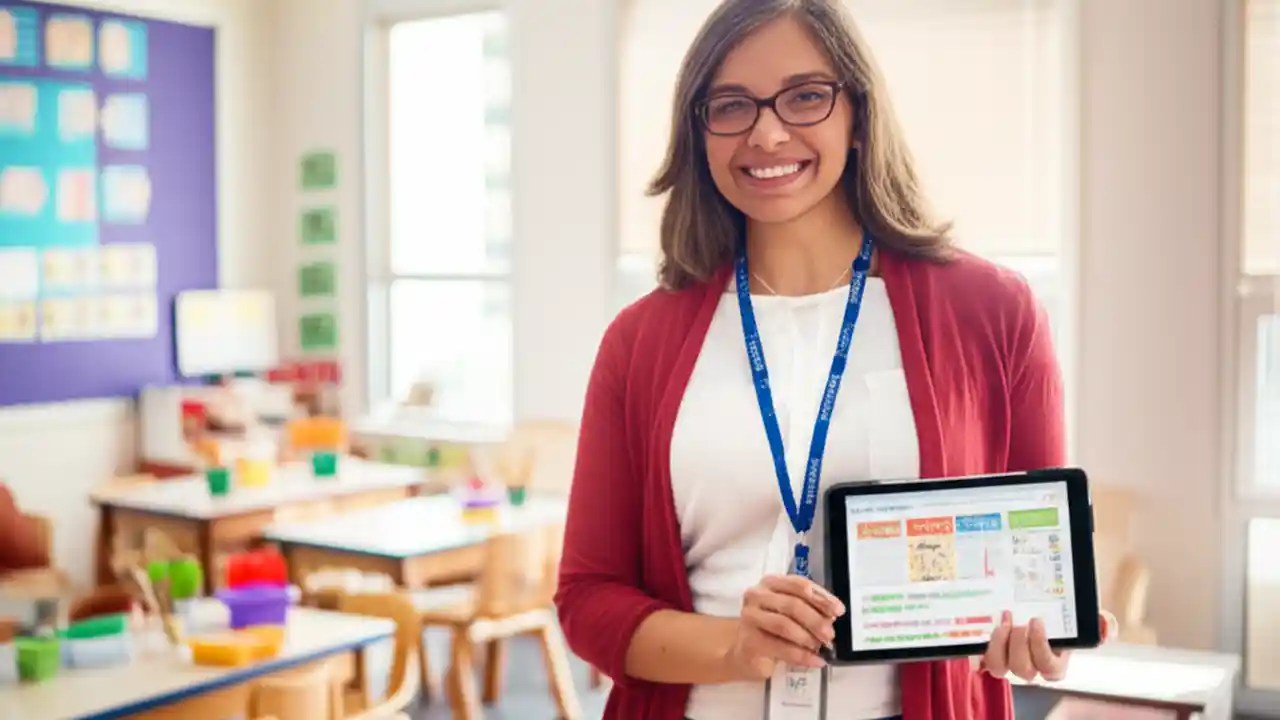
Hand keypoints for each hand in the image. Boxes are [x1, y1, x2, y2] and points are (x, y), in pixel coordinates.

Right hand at [725, 575, 845, 680]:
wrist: (746, 651)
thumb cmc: (773, 628)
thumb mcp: (793, 613)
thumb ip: (810, 608)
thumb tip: (832, 615)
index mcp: (771, 583)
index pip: (798, 584)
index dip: (820, 597)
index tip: (838, 611)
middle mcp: (757, 595)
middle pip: (792, 604)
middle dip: (815, 620)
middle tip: (830, 634)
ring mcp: (750, 617)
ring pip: (784, 625)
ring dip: (807, 637)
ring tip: (821, 646)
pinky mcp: (749, 640)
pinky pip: (780, 647)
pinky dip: (801, 655)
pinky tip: (816, 660)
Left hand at [981, 610, 1116, 681]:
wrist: (1031, 613)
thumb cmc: (1061, 622)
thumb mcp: (1082, 620)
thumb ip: (1102, 624)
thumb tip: (1107, 625)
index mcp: (1055, 665)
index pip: (1048, 667)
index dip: (1040, 646)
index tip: (1036, 621)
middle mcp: (1031, 668)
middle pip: (1022, 669)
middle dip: (1018, 644)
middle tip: (1018, 620)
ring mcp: (1009, 663)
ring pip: (999, 667)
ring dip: (999, 644)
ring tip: (1003, 620)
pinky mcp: (992, 654)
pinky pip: (982, 659)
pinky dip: (984, 644)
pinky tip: (989, 624)